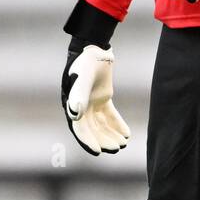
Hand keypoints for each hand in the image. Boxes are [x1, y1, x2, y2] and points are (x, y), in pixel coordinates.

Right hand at [61, 41, 130, 155]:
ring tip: (123, 144)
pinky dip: (117, 124)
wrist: (93, 48)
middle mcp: (81, 107)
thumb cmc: (84, 63)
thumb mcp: (82, 79)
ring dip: (111, 134)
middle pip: (92, 129)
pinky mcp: (103, 97)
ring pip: (101, 124)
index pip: (79, 128)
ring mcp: (92, 102)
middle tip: (117, 148)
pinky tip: (127, 133)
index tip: (98, 151)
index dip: (87, 141)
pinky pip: (109, 115)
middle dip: (103, 140)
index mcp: (72, 105)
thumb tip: (75, 115)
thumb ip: (78, 96)